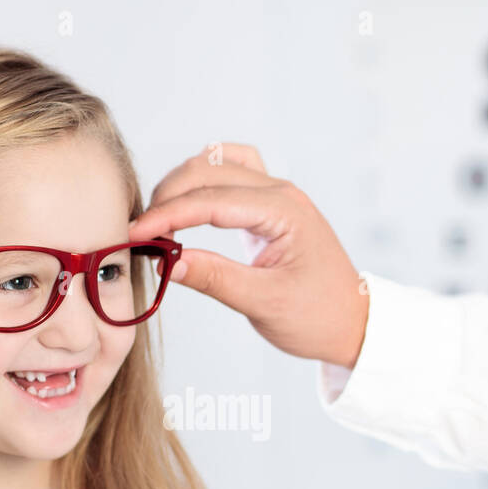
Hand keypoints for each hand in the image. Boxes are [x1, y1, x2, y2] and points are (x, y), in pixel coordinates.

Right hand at [128, 143, 368, 368]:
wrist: (353, 324)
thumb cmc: (318, 317)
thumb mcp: (265, 304)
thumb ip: (215, 279)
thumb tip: (166, 263)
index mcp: (284, 211)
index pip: (211, 201)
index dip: (167, 216)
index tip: (134, 235)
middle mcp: (280, 192)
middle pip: (208, 171)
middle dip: (168, 198)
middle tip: (141, 237)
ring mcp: (276, 194)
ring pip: (215, 165)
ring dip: (181, 186)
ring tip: (159, 225)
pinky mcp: (269, 206)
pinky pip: (230, 173)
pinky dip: (201, 183)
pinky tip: (186, 205)